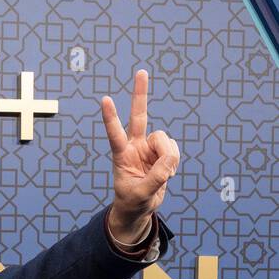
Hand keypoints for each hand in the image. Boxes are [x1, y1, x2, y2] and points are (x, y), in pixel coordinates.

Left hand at [102, 69, 178, 243]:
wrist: (140, 207)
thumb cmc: (133, 201)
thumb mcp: (141, 194)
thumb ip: (156, 177)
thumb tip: (170, 158)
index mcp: (121, 155)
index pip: (114, 134)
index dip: (110, 118)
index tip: (104, 99)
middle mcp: (135, 146)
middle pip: (140, 116)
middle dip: (140, 94)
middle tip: (141, 71)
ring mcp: (149, 147)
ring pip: (165, 140)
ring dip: (168, 157)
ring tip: (162, 175)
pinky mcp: (162, 151)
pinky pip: (174, 149)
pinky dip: (174, 161)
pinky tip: (167, 172)